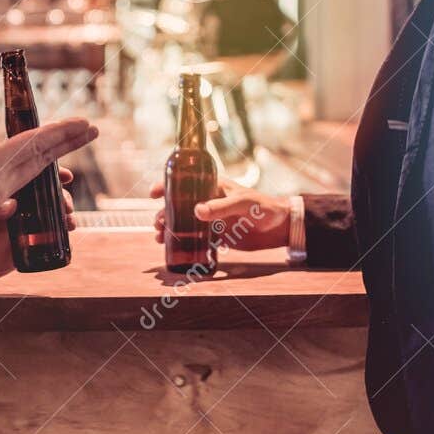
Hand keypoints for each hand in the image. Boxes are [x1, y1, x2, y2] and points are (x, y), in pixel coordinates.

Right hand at [0, 90, 95, 241]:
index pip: (35, 144)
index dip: (61, 132)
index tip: (84, 122)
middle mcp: (1, 184)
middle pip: (43, 160)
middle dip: (69, 143)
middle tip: (92, 129)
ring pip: (34, 174)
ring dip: (55, 158)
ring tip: (70, 146)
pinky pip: (22, 186)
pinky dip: (36, 173)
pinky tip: (38, 170)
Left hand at [0, 167, 75, 282]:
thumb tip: (10, 205)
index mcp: (6, 188)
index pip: (33, 173)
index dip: (52, 173)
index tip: (66, 175)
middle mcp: (19, 203)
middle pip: (48, 192)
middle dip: (62, 194)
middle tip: (65, 202)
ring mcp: (25, 223)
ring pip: (53, 212)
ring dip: (65, 211)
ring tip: (68, 216)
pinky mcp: (27, 243)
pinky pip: (51, 236)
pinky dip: (63, 231)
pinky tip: (68, 229)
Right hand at [149, 176, 289, 250]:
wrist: (280, 227)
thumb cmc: (264, 207)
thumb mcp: (243, 203)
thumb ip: (221, 207)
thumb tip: (196, 211)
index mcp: (212, 187)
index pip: (185, 182)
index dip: (166, 185)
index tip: (152, 194)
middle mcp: (208, 202)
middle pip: (179, 206)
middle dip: (164, 215)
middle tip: (158, 227)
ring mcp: (212, 220)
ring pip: (184, 224)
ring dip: (170, 230)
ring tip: (160, 239)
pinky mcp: (218, 236)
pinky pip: (196, 240)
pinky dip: (184, 245)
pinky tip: (175, 251)